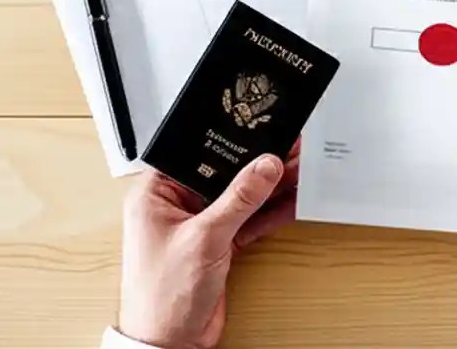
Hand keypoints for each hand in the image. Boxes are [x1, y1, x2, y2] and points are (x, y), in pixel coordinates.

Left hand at [117, 147, 298, 348]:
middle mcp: (177, 205)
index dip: (231, 141)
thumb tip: (264, 166)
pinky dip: (270, 213)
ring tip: (300, 169)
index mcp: (156, 193)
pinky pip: (248, 220)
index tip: (262, 130)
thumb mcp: (204, 238)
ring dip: (270, 187)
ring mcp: (199, 225)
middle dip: (258, 164)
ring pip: (241, 197)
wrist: (168, 344)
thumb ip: (238, 200)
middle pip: (224, 174)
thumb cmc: (161, 296)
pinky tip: (292, 200)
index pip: (198, 154)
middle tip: (290, 148)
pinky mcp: (218, 245)